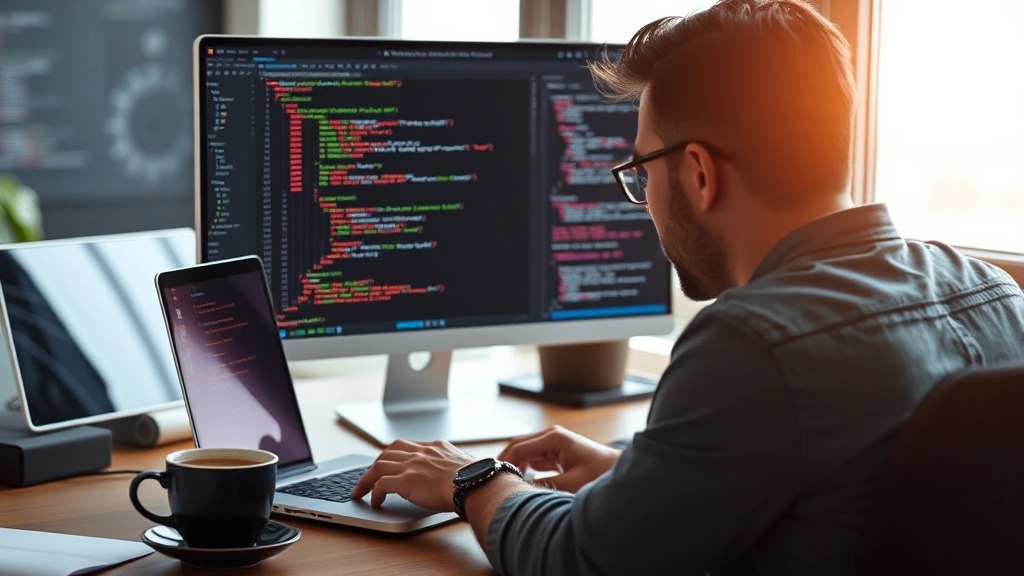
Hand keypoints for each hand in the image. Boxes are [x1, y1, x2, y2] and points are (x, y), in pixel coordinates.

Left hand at [351, 439, 474, 510]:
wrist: (477, 484)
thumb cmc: (478, 480)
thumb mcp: (467, 465)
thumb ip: (458, 468)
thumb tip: (463, 477)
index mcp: (437, 447)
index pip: (409, 445)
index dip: (396, 454)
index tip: (391, 462)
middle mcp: (422, 452)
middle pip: (390, 451)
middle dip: (377, 463)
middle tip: (370, 475)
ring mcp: (413, 465)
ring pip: (379, 465)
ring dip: (367, 479)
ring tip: (361, 490)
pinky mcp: (406, 480)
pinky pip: (381, 484)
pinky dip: (374, 492)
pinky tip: (375, 502)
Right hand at [498, 425, 620, 492]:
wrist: (620, 470)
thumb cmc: (600, 475)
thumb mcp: (570, 484)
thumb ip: (542, 485)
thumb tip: (518, 488)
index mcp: (553, 438)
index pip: (518, 448)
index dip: (504, 463)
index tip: (496, 481)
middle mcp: (551, 435)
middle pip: (517, 445)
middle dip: (505, 461)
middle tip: (494, 481)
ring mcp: (553, 442)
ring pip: (524, 451)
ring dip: (514, 464)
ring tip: (504, 482)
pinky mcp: (557, 451)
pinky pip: (533, 457)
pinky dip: (524, 466)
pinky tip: (519, 480)